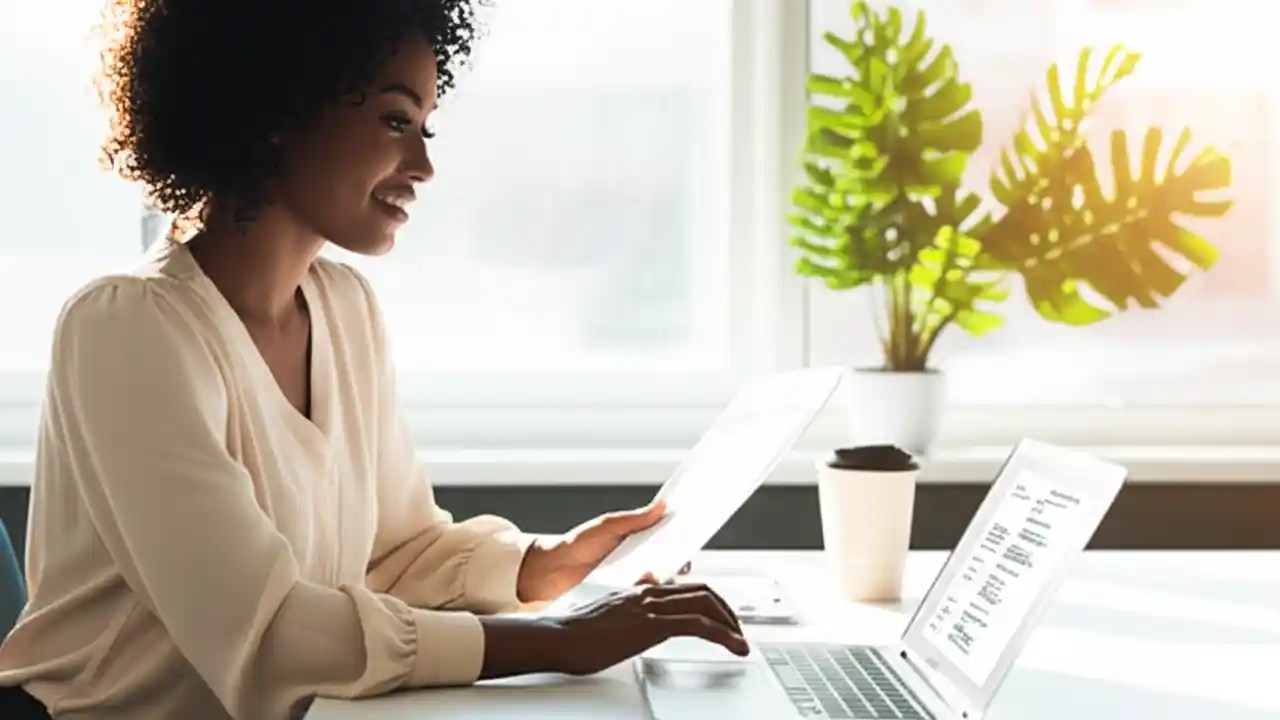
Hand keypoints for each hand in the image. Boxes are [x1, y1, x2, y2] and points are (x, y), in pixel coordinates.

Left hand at [517, 501, 675, 602]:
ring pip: (662, 576)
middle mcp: (638, 556)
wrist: (551, 571)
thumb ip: (634, 519)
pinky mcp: (626, 594)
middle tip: (687, 555)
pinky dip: (654, 590)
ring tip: (670, 570)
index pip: (666, 532)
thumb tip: (663, 505)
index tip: (697, 522)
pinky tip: (654, 586)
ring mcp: (633, 575)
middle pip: (670, 555)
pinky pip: (646, 593)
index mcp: (636, 536)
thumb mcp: (608, 527)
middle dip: (681, 554)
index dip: (682, 528)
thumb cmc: (577, 543)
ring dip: (669, 575)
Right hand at [564, 582, 749, 675]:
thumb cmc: (576, 632)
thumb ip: (629, 607)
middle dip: (727, 611)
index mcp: (640, 591)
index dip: (710, 602)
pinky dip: (725, 636)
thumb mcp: (609, 614)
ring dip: (731, 624)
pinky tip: (734, 647)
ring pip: (707, 604)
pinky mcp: (653, 624)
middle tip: (736, 631)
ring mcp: (652, 607)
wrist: (559, 637)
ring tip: (740, 642)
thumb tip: (642, 600)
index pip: (687, 588)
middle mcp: (650, 593)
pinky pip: (700, 625)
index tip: (721, 618)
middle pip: (704, 592)